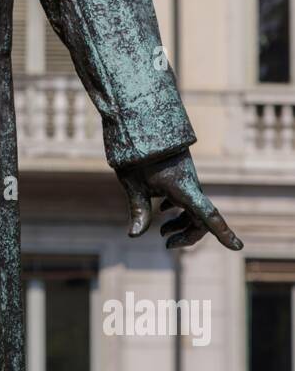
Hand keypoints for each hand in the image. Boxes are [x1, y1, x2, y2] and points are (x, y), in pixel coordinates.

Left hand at [117, 149, 241, 250]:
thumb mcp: (133, 184)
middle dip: (188, 235)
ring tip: (162, 232)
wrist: (141, 122)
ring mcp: (187, 179)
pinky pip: (187, 197)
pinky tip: (163, 210)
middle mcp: (190, 185)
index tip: (237, 247)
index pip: (208, 216)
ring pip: (193, 208)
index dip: (223, 233)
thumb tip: (135, 235)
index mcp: (184, 189)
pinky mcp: (180, 174)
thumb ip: (139, 210)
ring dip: (182, 223)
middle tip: (166, 243)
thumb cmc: (136, 155)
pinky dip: (178, 210)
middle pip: (201, 219)